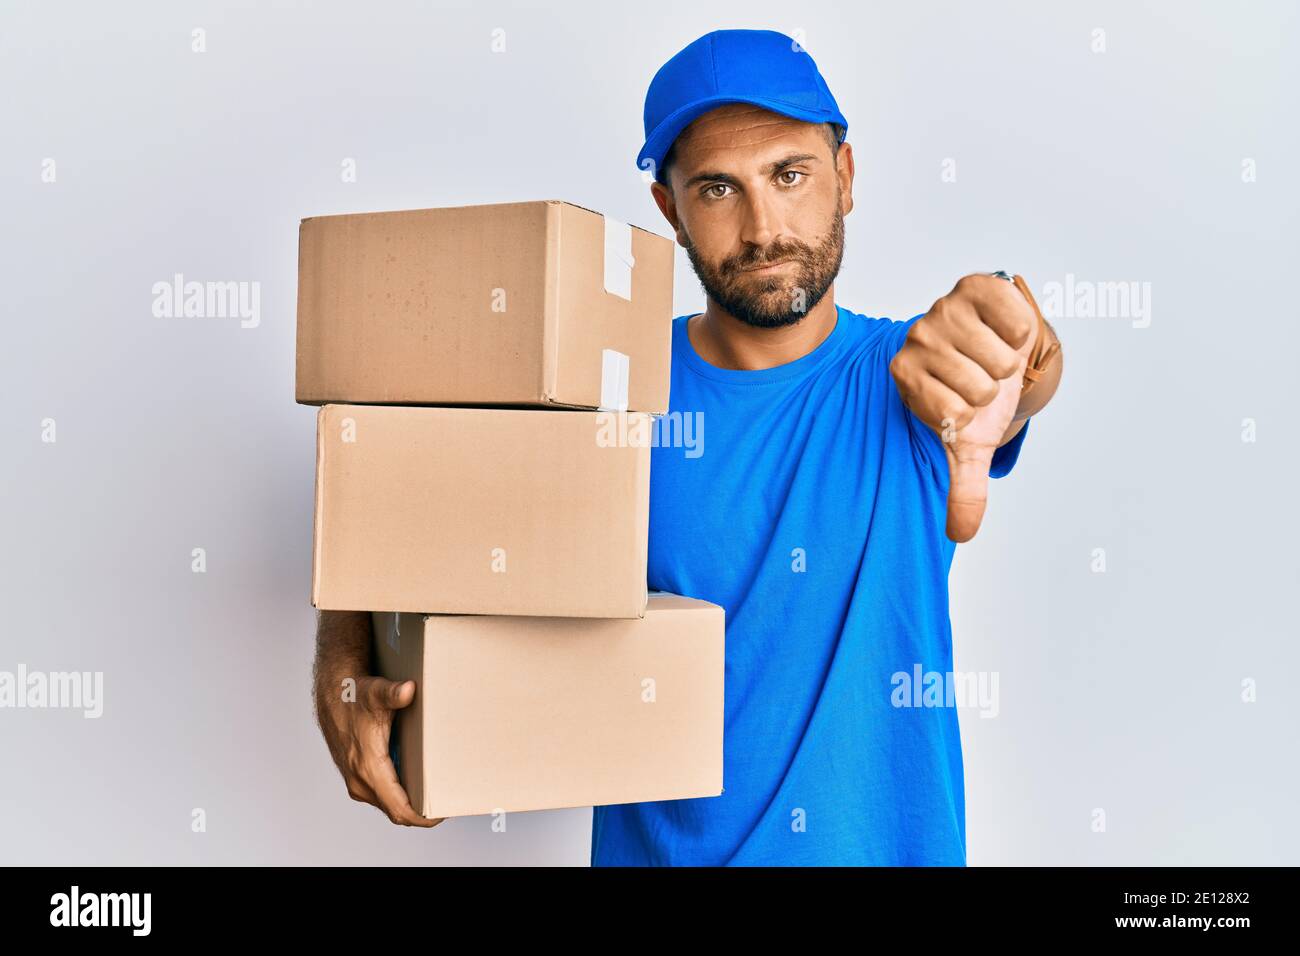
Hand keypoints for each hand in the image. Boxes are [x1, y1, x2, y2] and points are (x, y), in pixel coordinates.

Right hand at [315, 670, 443, 827]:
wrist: (331, 695)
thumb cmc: (355, 696)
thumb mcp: (376, 693)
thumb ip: (393, 693)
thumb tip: (408, 689)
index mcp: (368, 767)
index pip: (398, 808)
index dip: (421, 817)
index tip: (440, 815)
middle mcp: (359, 780)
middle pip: (395, 811)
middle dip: (420, 813)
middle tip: (446, 804)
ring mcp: (356, 780)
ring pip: (387, 804)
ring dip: (409, 804)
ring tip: (435, 795)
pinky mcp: (356, 776)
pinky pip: (381, 795)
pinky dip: (398, 795)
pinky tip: (415, 783)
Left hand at [889, 274, 1035, 542]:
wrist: (995, 346)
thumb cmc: (975, 393)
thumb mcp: (969, 442)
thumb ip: (963, 486)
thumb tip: (961, 534)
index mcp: (905, 376)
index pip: (952, 415)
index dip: (972, 416)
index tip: (964, 405)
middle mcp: (916, 339)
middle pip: (979, 388)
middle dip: (992, 390)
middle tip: (982, 378)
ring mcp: (943, 309)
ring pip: (999, 359)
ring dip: (1007, 363)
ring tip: (991, 356)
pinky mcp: (975, 286)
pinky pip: (1015, 320)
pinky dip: (1021, 331)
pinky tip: (1005, 331)